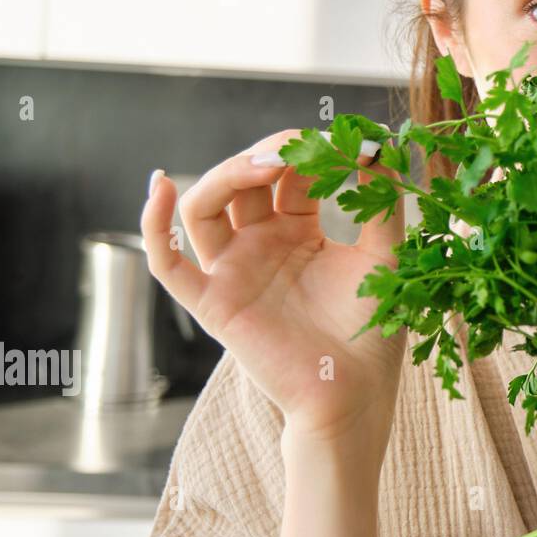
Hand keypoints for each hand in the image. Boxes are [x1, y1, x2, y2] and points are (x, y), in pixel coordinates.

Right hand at [140, 128, 407, 470]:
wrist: (355, 395)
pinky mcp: (212, 303)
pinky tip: (161, 187)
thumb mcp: (384, 257)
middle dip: (270, 154)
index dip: (307, 151)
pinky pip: (166, 262)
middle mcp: (260, 246)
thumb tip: (374, 146)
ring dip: (226, 174)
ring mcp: (233, 271)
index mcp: (298, 231)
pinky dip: (153, 224)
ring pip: (205, 206)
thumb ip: (380, 204)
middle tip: (299, 147)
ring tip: (262, 164)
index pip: (289, 174)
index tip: (340, 141)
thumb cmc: (371, 332)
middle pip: (246, 181)